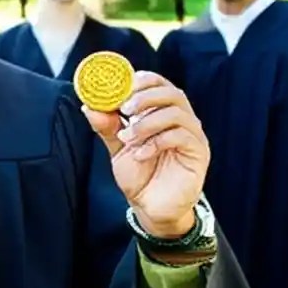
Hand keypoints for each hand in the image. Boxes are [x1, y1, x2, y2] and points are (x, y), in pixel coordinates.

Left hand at [84, 71, 210, 237]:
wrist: (151, 207)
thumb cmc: (139, 174)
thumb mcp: (117, 148)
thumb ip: (106, 127)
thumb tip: (89, 106)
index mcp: (162, 112)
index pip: (159, 84)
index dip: (143, 80)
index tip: (122, 86)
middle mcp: (181, 120)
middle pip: (172, 93)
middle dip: (145, 97)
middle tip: (124, 108)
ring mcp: (192, 135)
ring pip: (176, 113)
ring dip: (147, 122)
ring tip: (128, 138)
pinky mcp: (199, 152)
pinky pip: (181, 137)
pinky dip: (156, 142)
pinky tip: (140, 154)